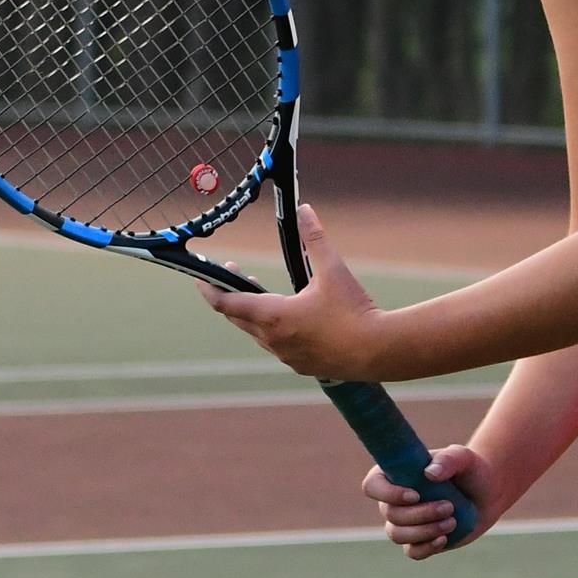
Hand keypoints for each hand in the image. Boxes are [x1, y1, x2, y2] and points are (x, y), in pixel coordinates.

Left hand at [197, 204, 391, 381]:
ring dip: (253, 313)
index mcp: (274, 316)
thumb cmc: (354, 312)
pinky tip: (290, 319)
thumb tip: (305, 211)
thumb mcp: (333, 270)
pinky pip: (276, 345)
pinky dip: (273, 329)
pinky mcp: (300, 365)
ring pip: (257, 333)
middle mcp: (273, 339)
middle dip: (232, 295)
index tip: (199, 279)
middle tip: (234, 275)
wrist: (378, 350)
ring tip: (261, 294)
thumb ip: (314, 239)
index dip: (210, 289)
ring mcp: (286, 356)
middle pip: (238, 318)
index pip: (227, 303)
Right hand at [362, 445, 497, 559]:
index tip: (415, 495)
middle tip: (448, 507)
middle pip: (390, 514)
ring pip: (398, 535)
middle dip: (419, 514)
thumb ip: (448, 460)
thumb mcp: (463, 458)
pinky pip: (412, 552)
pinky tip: (444, 539)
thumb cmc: (470, 469)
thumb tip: (429, 474)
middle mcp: (394, 500)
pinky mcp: (420, 541)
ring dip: (424, 531)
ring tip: (452, 521)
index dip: (388, 494)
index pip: (373, 486)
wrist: (488, 492)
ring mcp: (405, 523)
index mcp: (395, 474)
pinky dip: (426, 548)